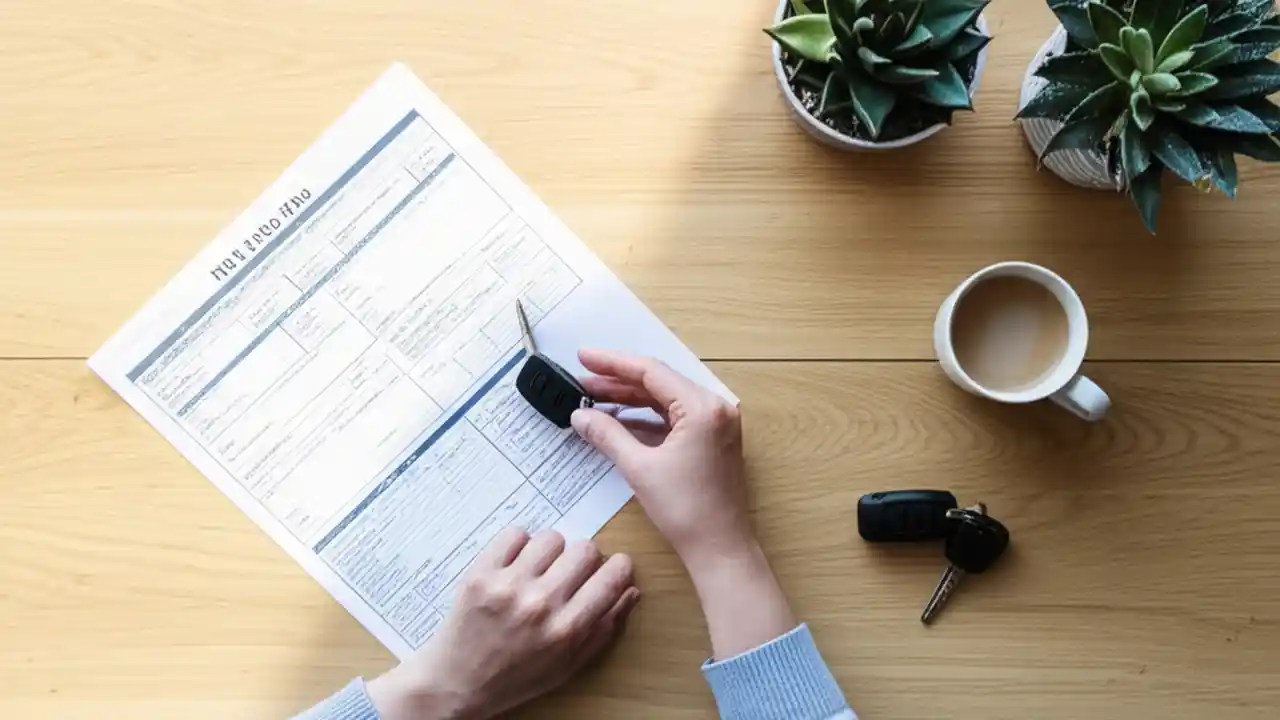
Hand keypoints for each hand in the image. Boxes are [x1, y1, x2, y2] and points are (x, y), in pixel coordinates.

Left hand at [367, 528, 638, 719]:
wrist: (456, 684)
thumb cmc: (516, 678)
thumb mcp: (568, 665)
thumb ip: (603, 628)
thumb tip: (630, 590)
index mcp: (567, 630)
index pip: (611, 577)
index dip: (619, 567)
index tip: (612, 568)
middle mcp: (540, 605)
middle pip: (585, 549)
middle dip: (584, 559)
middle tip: (570, 574)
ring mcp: (508, 587)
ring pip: (551, 538)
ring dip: (551, 551)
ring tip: (539, 570)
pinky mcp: (480, 574)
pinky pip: (514, 534)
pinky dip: (519, 544)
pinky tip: (515, 565)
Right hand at [570, 349, 751, 566]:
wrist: (719, 548)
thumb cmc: (686, 511)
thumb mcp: (639, 468)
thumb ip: (608, 435)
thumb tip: (580, 416)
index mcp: (702, 408)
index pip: (651, 371)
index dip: (613, 363)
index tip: (583, 357)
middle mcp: (714, 408)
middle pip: (658, 382)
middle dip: (618, 381)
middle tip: (581, 380)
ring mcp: (715, 424)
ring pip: (665, 400)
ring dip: (630, 399)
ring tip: (593, 398)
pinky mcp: (711, 440)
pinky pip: (674, 418)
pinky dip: (646, 418)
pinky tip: (617, 420)